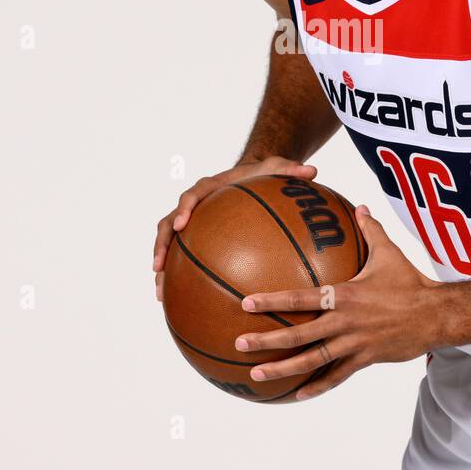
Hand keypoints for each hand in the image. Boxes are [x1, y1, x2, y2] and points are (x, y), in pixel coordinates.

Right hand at [152, 156, 317, 301]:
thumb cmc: (262, 174)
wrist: (249, 176)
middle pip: (168, 224)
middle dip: (161, 245)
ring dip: (162, 267)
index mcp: (209, 187)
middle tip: (158, 267)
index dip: (184, 210)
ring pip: (169, 244)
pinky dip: (178, 276)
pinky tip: (181, 301)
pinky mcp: (196, 237)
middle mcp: (194, 205)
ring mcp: (192, 222)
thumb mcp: (278, 168)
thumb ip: (291, 170)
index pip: (191, 196)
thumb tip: (313, 171)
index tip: (181, 225)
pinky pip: (182, 257)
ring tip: (160, 293)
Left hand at [233, 204, 441, 400]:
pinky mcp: (365, 359)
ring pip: (312, 360)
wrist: (436, 314)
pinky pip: (337, 377)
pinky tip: (297, 396)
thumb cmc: (411, 281)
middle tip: (240, 343)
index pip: (300, 296)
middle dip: (267, 340)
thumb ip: (370, 230)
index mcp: (343, 294)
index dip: (272, 299)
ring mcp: (353, 343)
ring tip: (256, 374)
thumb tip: (360, 207)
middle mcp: (344, 321)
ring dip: (283, 369)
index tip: (246, 303)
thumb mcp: (388, 252)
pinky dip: (317, 387)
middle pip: (299, 334)